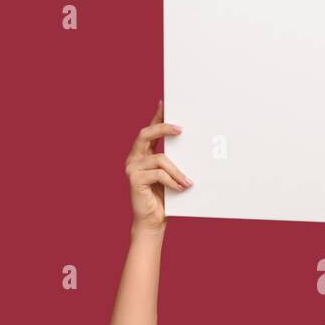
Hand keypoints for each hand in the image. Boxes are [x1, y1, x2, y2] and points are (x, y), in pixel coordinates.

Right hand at [126, 101, 192, 234]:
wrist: (153, 221)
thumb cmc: (165, 199)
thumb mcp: (172, 176)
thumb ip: (175, 162)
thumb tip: (191, 148)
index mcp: (143, 154)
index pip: (150, 130)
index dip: (157, 116)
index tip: (166, 103)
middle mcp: (134, 158)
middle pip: (146, 134)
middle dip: (164, 128)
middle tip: (181, 129)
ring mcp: (132, 168)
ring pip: (159, 158)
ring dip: (178, 170)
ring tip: (188, 182)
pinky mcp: (134, 180)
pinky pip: (158, 174)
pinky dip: (173, 181)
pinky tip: (181, 188)